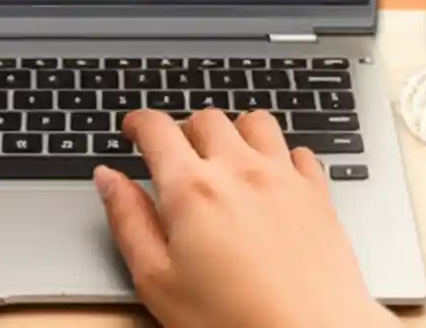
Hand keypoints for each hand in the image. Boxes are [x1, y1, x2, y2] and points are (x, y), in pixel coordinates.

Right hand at [95, 109, 396, 327]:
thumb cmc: (234, 322)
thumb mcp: (157, 280)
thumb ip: (128, 221)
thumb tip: (108, 179)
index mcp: (192, 189)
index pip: (157, 128)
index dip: (137, 122)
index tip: (133, 130)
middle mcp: (239, 171)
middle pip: (206, 118)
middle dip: (184, 129)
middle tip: (176, 154)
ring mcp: (283, 178)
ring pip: (255, 122)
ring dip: (234, 131)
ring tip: (225, 156)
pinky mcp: (318, 195)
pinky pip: (299, 152)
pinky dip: (281, 155)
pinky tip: (273, 177)